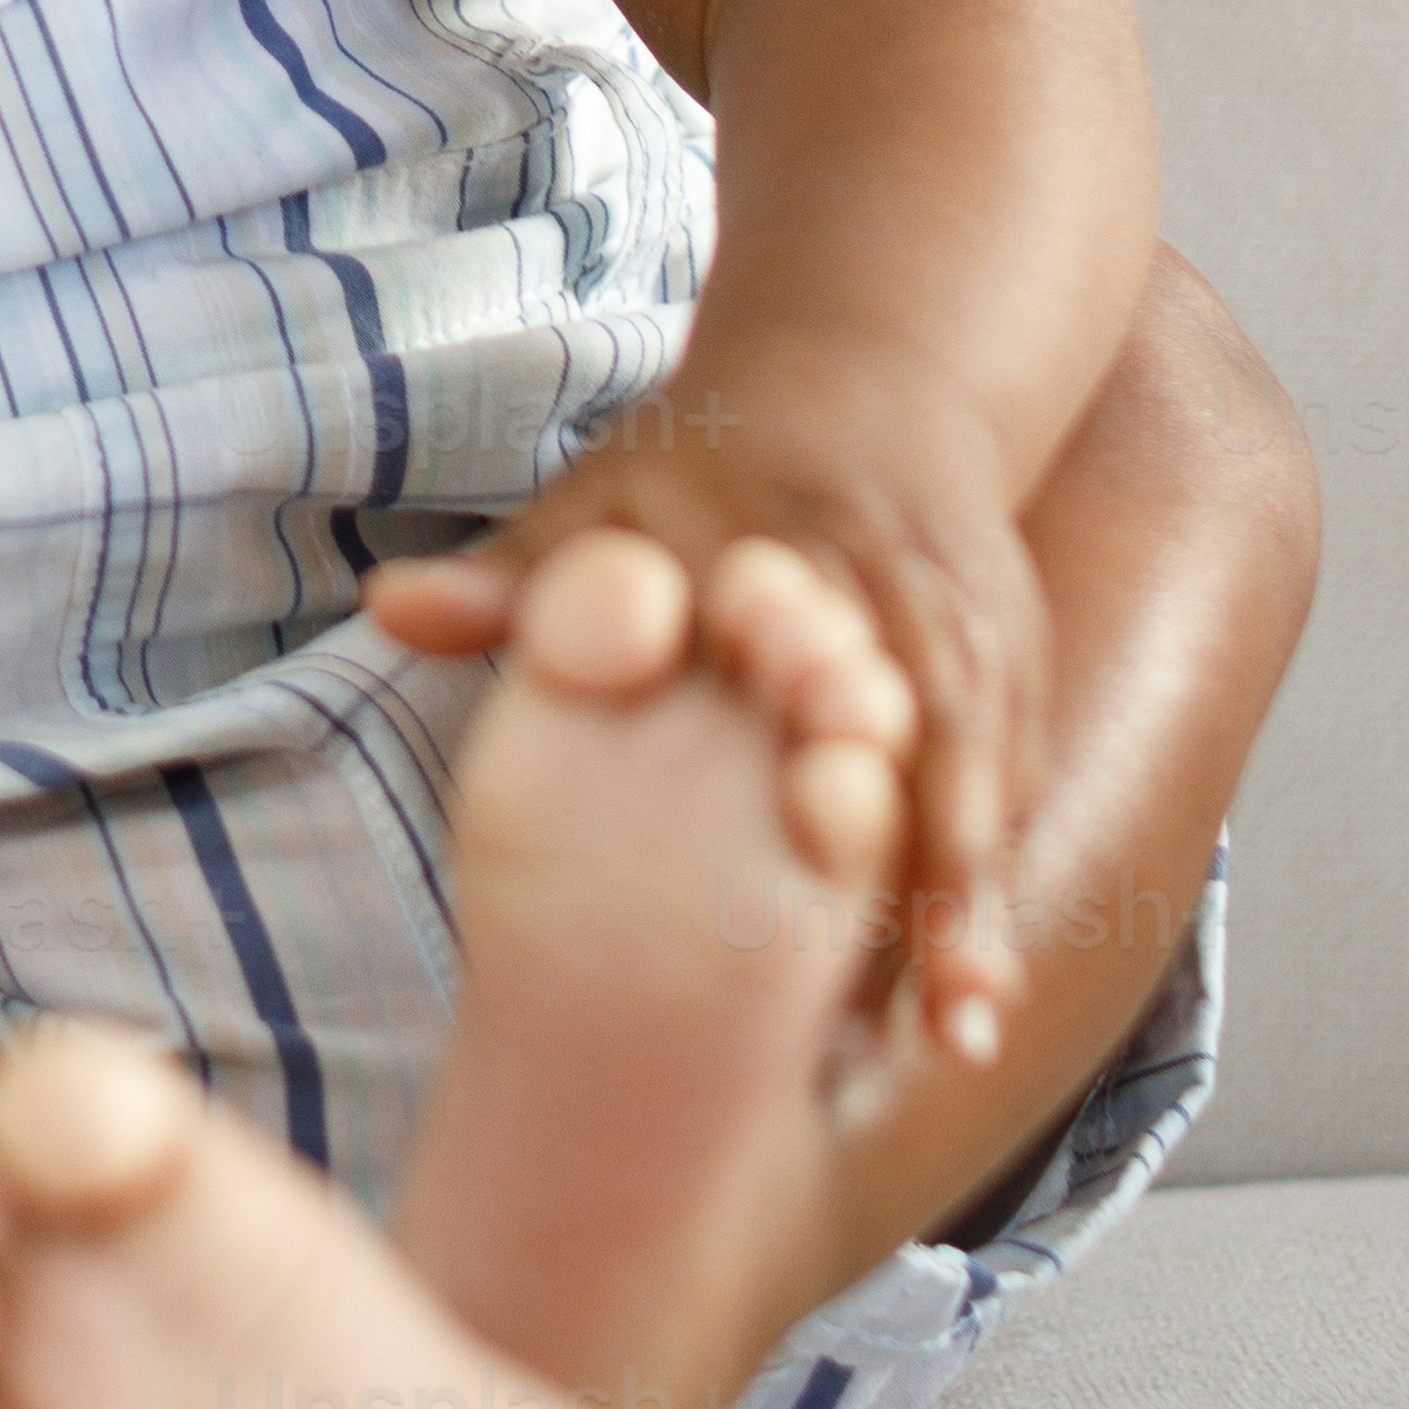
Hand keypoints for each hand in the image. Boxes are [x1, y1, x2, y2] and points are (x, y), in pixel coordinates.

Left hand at [365, 340, 1046, 1066]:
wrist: (867, 374)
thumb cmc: (709, 458)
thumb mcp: (604, 498)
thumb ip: (512, 576)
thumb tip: (388, 607)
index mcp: (808, 555)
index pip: (828, 674)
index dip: (832, 780)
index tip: (813, 890)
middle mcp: (910, 601)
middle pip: (944, 753)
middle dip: (949, 883)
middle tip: (939, 1023)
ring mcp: (982, 639)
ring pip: (992, 785)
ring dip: (987, 905)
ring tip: (963, 1034)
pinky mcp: (1021, 670)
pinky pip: (1017, 785)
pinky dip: (1000, 881)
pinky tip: (971, 992)